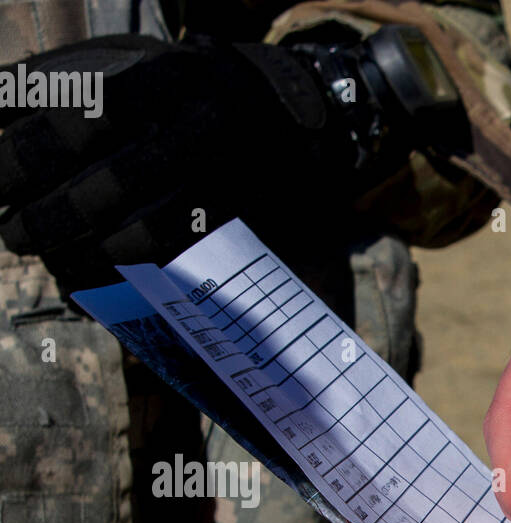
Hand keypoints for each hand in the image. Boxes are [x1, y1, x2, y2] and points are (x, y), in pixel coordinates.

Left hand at [0, 35, 364, 287]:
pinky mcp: (240, 230)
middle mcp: (204, 133)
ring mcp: (227, 187)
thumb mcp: (130, 64)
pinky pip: (176, 267)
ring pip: (144, 235)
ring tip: (42, 254)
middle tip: (11, 232)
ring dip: (81, 253)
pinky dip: (123, 276)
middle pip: (111, 186)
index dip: (29, 153)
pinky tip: (86, 274)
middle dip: (48, 215)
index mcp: (170, 79)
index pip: (83, 117)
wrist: (288, 120)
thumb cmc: (183, 89)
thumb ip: (61, 81)